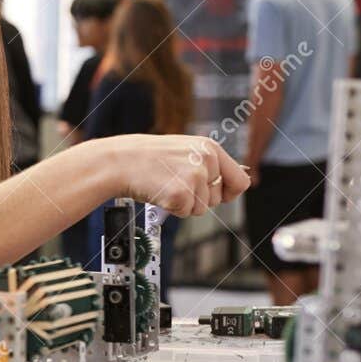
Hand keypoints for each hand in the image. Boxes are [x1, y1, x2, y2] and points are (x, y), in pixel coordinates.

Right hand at [96, 134, 249, 216]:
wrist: (120, 161)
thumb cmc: (148, 158)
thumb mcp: (185, 152)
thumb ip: (208, 165)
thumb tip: (231, 186)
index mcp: (209, 148)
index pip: (240, 180)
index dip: (229, 192)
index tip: (220, 195)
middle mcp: (206, 160)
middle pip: (218, 198)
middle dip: (199, 198)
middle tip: (175, 184)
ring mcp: (194, 177)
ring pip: (202, 208)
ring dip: (184, 204)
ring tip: (166, 185)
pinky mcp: (181, 193)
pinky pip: (185, 213)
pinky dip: (173, 209)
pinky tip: (160, 192)